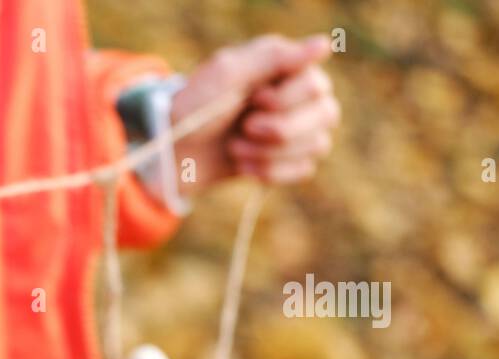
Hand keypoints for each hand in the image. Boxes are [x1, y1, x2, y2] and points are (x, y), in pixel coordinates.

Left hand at [170, 34, 339, 192]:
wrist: (172, 152)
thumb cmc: (195, 107)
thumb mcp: (226, 74)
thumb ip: (273, 57)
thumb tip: (324, 45)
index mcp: (287, 67)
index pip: (316, 86)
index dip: (284, 100)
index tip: (252, 100)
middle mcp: (300, 94)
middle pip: (326, 115)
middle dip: (277, 130)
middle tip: (242, 128)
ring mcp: (298, 127)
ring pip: (317, 145)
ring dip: (269, 153)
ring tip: (235, 148)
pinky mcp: (288, 158)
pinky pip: (304, 170)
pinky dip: (270, 173)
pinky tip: (243, 167)